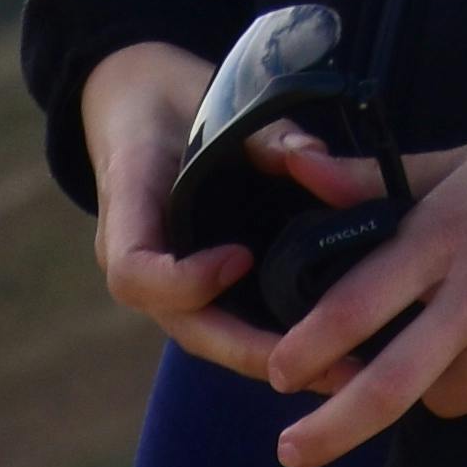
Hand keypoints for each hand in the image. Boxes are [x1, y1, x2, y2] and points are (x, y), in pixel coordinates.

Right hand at [81, 37, 317, 391]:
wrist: (133, 99)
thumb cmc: (167, 94)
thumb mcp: (203, 94)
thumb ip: (255, 129)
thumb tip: (310, 155)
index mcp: (127, 206)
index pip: (136, 271)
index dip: (186, 280)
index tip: (240, 259)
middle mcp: (140, 255)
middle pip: (184, 325)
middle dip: (251, 351)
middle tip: (321, 366)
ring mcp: (164, 276)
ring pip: (207, 332)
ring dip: (267, 357)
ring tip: (340, 372)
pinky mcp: (193, 278)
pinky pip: (223, 317)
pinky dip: (267, 336)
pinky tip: (325, 345)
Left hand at [258, 89, 466, 466]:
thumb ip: (375, 179)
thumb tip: (293, 165)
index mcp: (449, 233)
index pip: (358, 302)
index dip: (309, 346)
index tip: (275, 374)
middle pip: (390, 384)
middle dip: (332, 427)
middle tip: (291, 452)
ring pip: (451, 399)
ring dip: (441, 384)